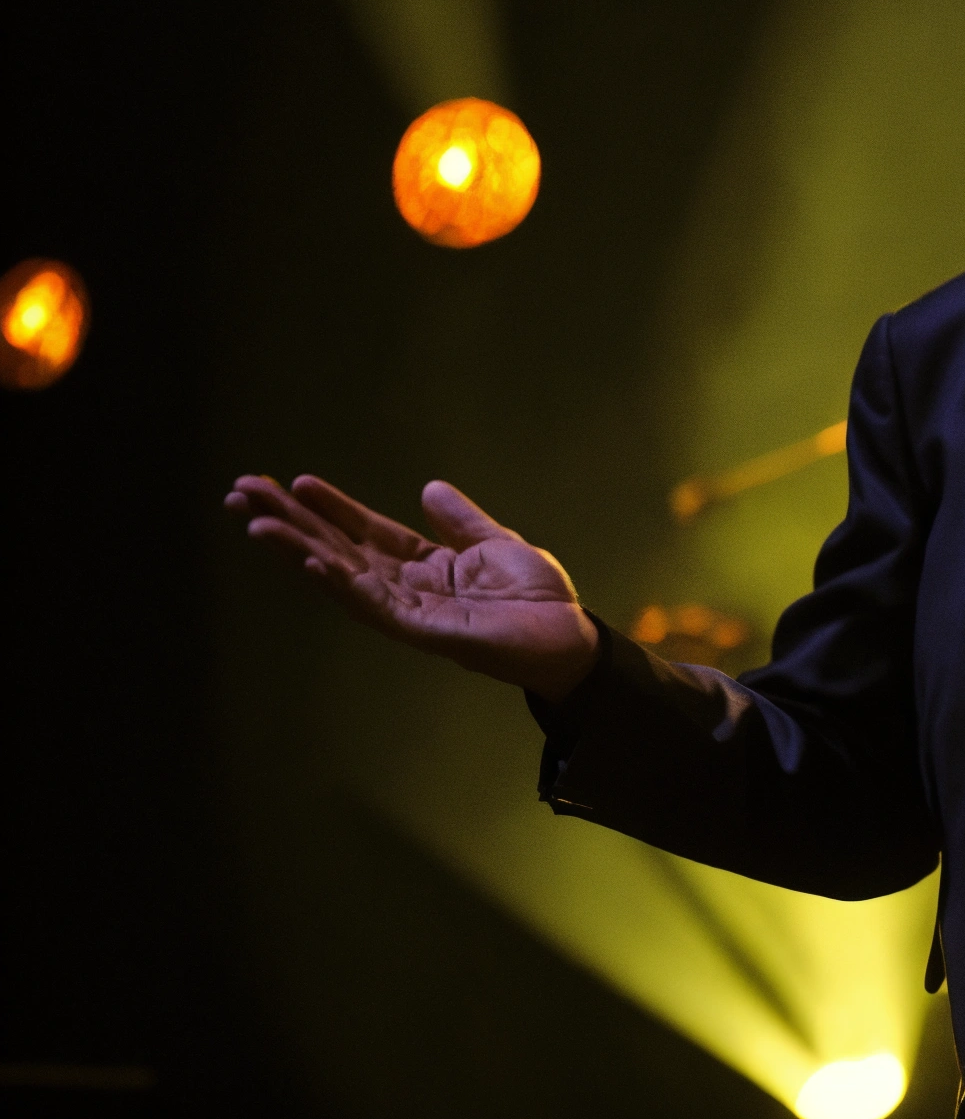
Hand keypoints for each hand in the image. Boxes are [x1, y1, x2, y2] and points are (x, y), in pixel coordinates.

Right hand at [225, 474, 599, 699]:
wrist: (569, 637)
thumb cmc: (538, 597)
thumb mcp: (497, 543)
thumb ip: (460, 520)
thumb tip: (428, 488)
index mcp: (422, 564)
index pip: (363, 530)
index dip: (329, 506)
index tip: (292, 481)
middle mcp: (405, 587)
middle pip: (336, 548)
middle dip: (291, 521)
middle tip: (241, 493)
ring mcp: (407, 610)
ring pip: (340, 575)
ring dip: (297, 548)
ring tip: (257, 524)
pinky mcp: (420, 630)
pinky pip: (371, 604)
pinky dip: (339, 582)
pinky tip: (309, 561)